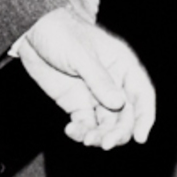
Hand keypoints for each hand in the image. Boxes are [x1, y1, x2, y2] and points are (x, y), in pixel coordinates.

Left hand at [15, 8, 158, 148]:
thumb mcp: (80, 54)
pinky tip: (71, 131)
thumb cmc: (61, 33)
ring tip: (86, 140)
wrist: (31, 32)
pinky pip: (85, 124)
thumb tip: (118, 104)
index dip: (145, 117)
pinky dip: (81, 132)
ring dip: (100, 136)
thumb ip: (99, 79)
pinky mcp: (77, 104)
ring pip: (107, 124)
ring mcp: (95, 95)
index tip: (140, 138)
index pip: (142, 95)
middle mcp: (113, 84)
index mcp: (123, 66)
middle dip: (118, 132)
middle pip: (126, 116)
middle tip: (105, 144)